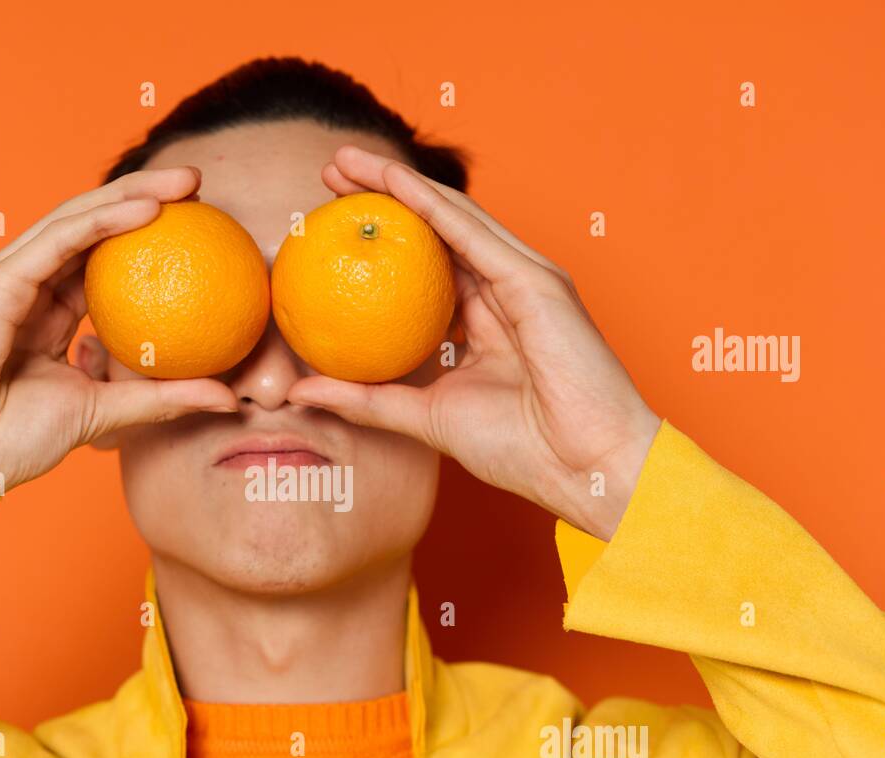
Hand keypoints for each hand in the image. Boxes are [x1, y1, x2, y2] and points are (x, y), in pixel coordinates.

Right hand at [0, 168, 237, 491]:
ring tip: (184, 184)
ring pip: (77, 221)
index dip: (145, 238)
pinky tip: (147, 209)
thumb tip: (229, 398)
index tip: (197, 228)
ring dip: (132, 196)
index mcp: (43, 314)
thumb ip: (161, 399)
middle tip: (198, 186)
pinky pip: (59, 242)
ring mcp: (7, 279)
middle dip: (145, 198)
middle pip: (90, 228)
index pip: (99, 261)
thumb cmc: (11, 439)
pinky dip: (103, 222)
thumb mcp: (104, 412)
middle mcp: (24, 287)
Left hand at [287, 146, 660, 540]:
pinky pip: (471, 233)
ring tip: (345, 163)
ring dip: (396, 184)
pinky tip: (390, 183)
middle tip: (329, 173)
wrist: (584, 468)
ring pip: (451, 216)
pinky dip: (429, 204)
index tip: (327, 222)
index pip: (425, 264)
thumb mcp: (423, 417)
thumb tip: (300, 390)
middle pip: (435, 228)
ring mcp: (524, 280)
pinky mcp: (535, 281)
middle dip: (381, 194)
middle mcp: (506, 290)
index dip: (380, 237)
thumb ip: (366, 399)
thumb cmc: (521, 450)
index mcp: (487, 319)